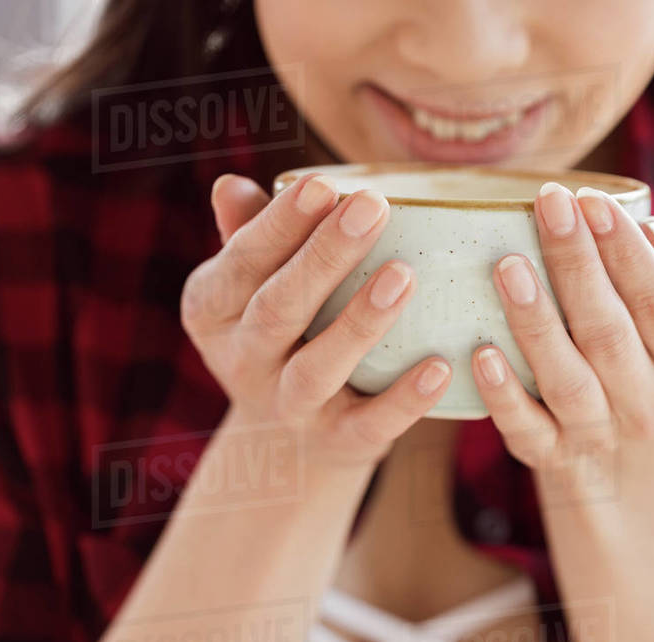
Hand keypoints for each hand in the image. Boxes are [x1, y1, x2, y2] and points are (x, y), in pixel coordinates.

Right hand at [181, 173, 451, 467]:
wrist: (286, 442)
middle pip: (278, 309)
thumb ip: (247, 236)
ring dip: (360, 322)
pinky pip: (371, 424)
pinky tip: (440, 365)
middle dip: (324, 256)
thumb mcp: (251, 287)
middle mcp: (243, 362)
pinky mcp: (339, 443)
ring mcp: (290, 408)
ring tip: (403, 275)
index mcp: (213, 310)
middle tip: (372, 206)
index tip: (322, 185)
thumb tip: (232, 185)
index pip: (242, 262)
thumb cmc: (281, 332)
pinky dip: (405, 399)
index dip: (279, 225)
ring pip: (318, 368)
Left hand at [468, 182, 653, 476]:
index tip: (589, 200)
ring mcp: (603, 437)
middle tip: (547, 206)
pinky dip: (503, 395)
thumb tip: (651, 232)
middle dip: (576, 267)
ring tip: (508, 267)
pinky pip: (527, 432)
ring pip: (569, 383)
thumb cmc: (649, 324)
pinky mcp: (553, 455)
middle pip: (610, 336)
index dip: (625, 251)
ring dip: (536, 324)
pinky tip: (482, 353)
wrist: (622, 411)